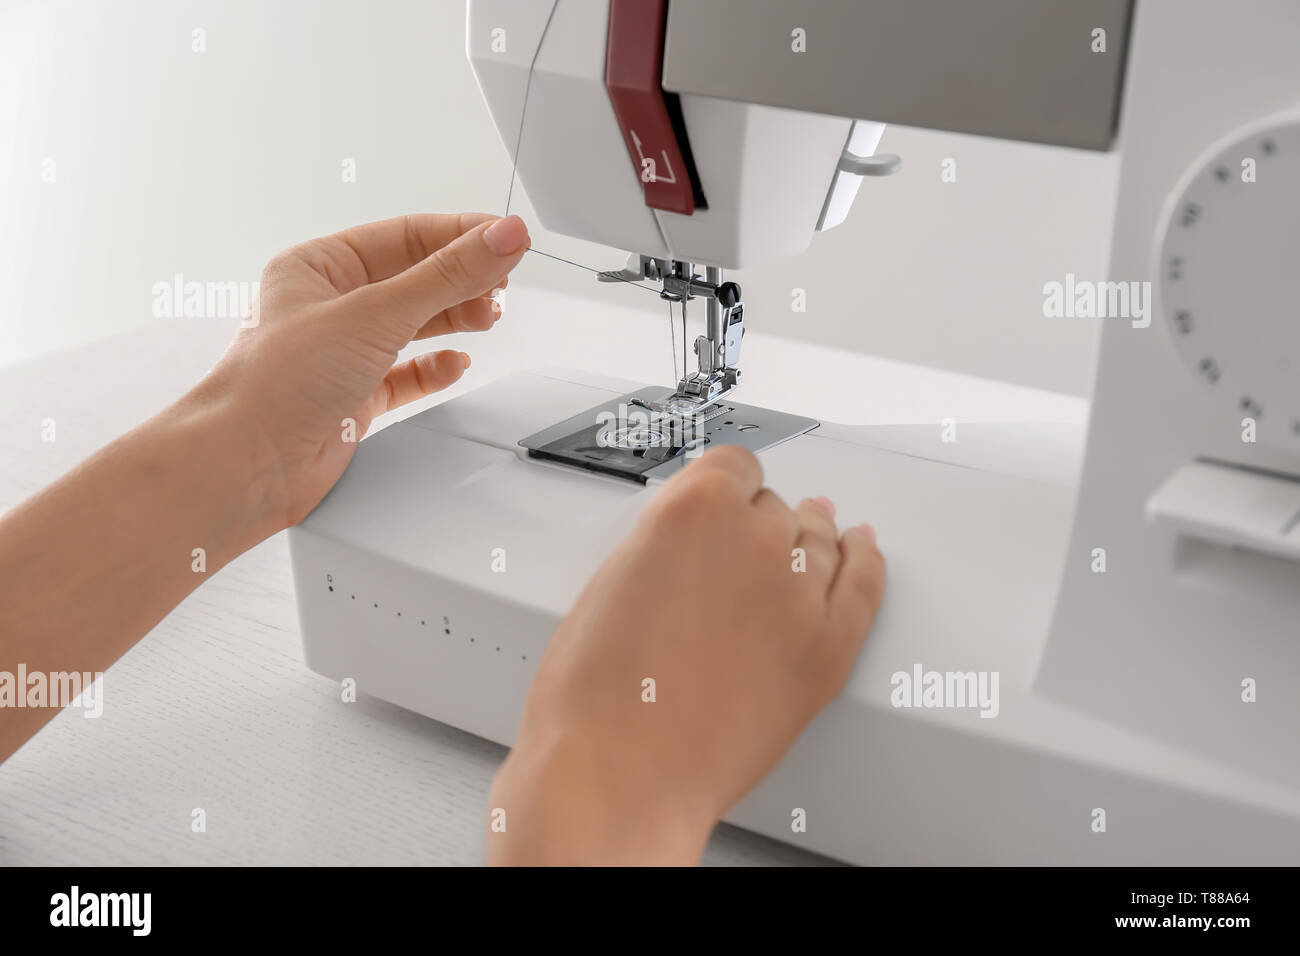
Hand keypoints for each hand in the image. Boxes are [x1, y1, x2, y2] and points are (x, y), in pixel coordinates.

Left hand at [191, 213, 529, 534]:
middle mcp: (329, 305)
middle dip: (462, 279)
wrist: (247, 465)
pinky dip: (435, 368)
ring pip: (415, 324)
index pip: (405, 235)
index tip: (506, 237)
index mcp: (317, 266)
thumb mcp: (375, 314)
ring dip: (455, 319)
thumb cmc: (275, 384)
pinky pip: (407, 373)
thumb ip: (448, 275)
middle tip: (502, 284)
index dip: (460, 234)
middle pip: (414, 278)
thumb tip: (501, 237)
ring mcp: (343, 352)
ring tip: (487, 318)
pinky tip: (454, 364)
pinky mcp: (354, 396)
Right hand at [488, 446, 885, 864]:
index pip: (735, 465)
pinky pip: (865, 583)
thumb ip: (663, 546)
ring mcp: (799, 593)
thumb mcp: (611, 581)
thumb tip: (690, 552)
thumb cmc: (597, 695)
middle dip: (760, 523)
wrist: (619, 774)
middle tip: (743, 550)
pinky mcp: (829, 647)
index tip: (729, 494)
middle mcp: (755, 539)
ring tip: (816, 532)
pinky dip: (867, 560)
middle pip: (776, 506)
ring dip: (812, 538)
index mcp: (693, 510)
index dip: (730, 484)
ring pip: (821, 541)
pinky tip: (864, 548)